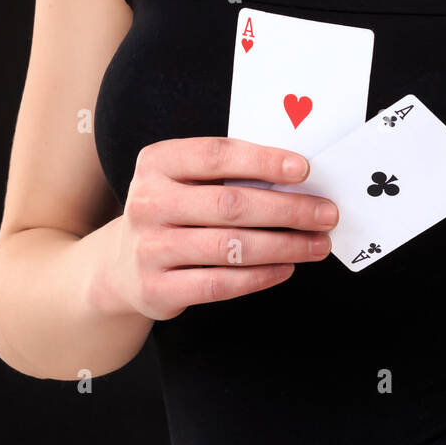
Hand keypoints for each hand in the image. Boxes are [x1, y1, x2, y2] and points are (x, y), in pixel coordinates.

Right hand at [101, 135, 337, 319]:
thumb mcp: (186, 179)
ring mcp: (149, 249)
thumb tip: (297, 175)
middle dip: (288, 209)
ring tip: (317, 244)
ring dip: (284, 246)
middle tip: (327, 213)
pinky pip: (220, 283)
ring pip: (231, 247)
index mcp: (157, 162)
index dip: (264, 161)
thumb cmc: (173, 210)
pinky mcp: (156, 289)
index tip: (304, 170)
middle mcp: (148, 203)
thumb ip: (229, 172)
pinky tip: (286, 267)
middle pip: (231, 205)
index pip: (217, 155)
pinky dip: (260, 276)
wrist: (119, 266)